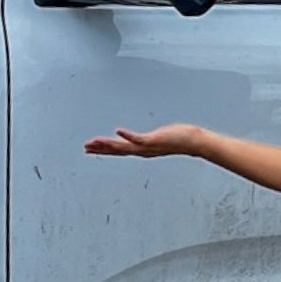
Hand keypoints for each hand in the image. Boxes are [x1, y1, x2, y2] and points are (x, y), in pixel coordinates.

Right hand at [84, 124, 208, 157]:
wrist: (194, 142)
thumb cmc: (181, 138)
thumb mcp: (161, 138)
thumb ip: (152, 139)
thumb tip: (149, 138)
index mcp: (143, 149)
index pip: (120, 149)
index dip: (105, 149)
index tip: (91, 148)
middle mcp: (143, 150)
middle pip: (118, 150)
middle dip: (101, 148)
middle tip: (86, 147)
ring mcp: (148, 146)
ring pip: (123, 147)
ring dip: (108, 144)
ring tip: (94, 142)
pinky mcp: (154, 140)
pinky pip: (138, 139)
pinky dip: (127, 136)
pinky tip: (118, 131)